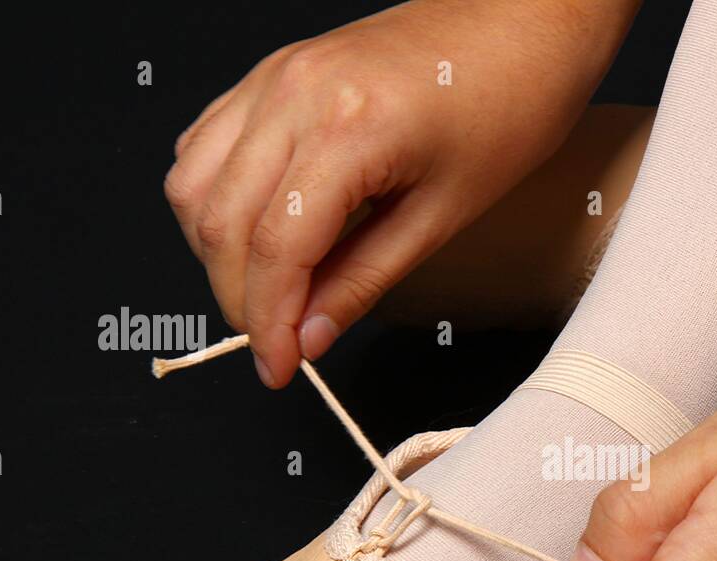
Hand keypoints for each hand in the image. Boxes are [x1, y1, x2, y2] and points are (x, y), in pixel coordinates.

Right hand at [164, 0, 637, 386]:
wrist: (522, 23)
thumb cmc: (508, 108)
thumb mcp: (443, 216)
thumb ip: (363, 281)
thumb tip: (308, 338)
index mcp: (346, 129)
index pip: (274, 249)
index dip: (267, 323)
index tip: (278, 370)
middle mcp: (292, 93)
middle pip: (221, 221)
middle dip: (239, 299)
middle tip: (278, 345)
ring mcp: (275, 74)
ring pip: (195, 184)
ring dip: (218, 253)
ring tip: (270, 295)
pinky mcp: (273, 71)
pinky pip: (208, 143)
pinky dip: (217, 200)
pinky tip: (259, 233)